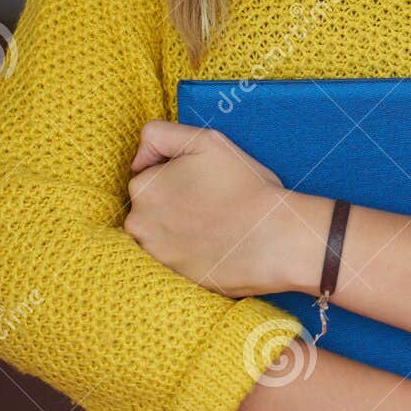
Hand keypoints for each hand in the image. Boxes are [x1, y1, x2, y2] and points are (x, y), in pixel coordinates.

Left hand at [126, 120, 303, 297]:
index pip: (150, 175)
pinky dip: (188, 251)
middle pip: (151, 205)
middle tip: (213, 203)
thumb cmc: (244, 187)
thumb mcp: (207, 141)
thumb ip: (161, 135)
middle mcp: (138, 221)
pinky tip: (213, 245)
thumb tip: (137, 160)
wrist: (273, 239)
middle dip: (174, 202)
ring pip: (160, 232)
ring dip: (179, 228)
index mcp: (143, 185)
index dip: (180, 175)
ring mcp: (152, 252)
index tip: (205, 181)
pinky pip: (173, 257)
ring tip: (215, 225)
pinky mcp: (169, 276)